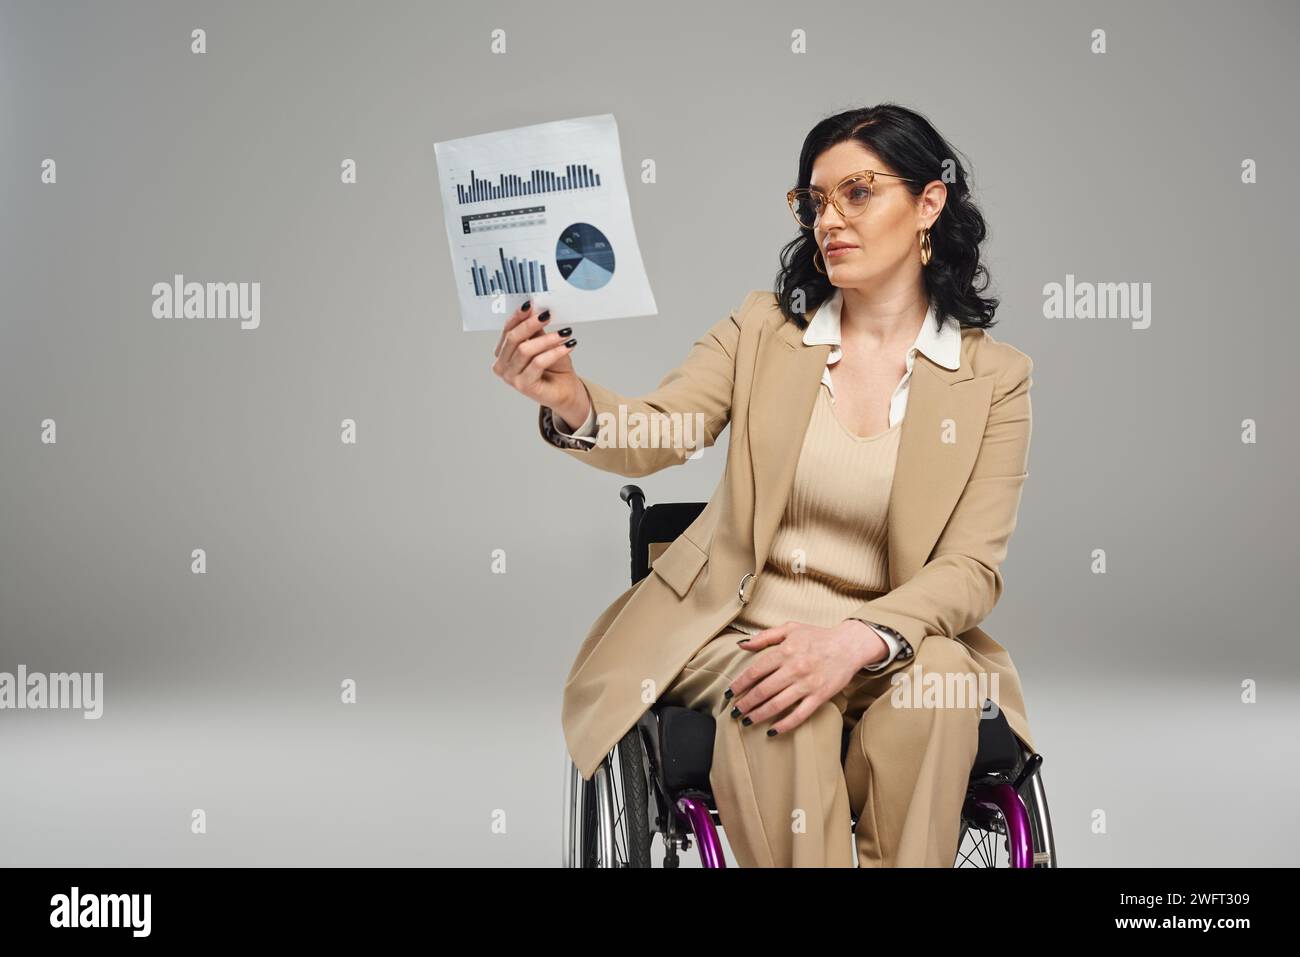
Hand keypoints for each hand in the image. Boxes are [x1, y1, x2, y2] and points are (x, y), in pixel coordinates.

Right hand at [491, 300, 589, 424]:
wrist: (564, 390)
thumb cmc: (553, 367)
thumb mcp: (544, 343)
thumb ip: (535, 330)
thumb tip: (534, 309)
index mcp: (502, 353)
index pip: (507, 330)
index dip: (518, 316)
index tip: (531, 304)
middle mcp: (502, 366)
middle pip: (513, 339)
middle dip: (531, 324)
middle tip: (548, 315)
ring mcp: (511, 377)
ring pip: (526, 350)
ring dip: (547, 339)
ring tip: (565, 333)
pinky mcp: (524, 386)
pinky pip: (538, 363)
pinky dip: (554, 352)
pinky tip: (567, 346)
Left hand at [726, 620, 888, 734]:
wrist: (849, 645)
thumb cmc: (817, 636)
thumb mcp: (790, 628)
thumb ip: (764, 636)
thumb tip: (741, 645)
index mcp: (785, 651)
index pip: (755, 671)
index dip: (739, 684)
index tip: (729, 693)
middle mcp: (794, 668)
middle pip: (763, 690)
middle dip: (745, 703)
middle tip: (734, 712)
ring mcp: (807, 684)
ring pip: (777, 705)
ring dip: (758, 715)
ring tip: (746, 721)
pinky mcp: (820, 697)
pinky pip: (799, 715)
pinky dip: (784, 725)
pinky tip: (772, 730)